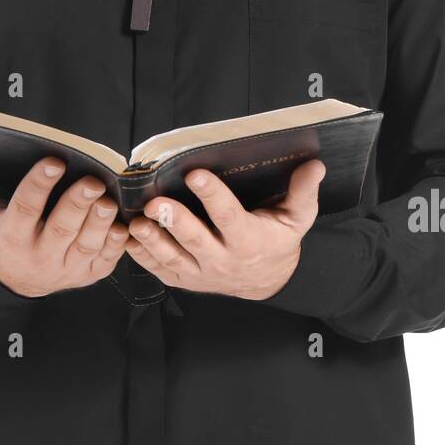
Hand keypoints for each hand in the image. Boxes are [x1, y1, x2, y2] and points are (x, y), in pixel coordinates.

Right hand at [0, 143, 128, 296]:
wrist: (13, 277)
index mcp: (8, 235)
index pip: (25, 209)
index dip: (40, 185)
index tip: (55, 160)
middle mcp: (38, 255)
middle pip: (61, 229)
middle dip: (77, 204)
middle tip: (93, 180)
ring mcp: (66, 269)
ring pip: (86, 245)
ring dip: (99, 222)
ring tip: (109, 198)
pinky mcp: (89, 275)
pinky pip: (106, 260)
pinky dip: (116, 243)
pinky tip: (123, 221)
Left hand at [125, 158, 325, 299]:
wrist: (267, 280)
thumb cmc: (278, 239)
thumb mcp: (297, 218)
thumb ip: (303, 192)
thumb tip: (315, 164)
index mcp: (249, 240)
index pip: (229, 216)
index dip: (212, 195)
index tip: (195, 173)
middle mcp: (223, 259)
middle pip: (196, 241)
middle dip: (175, 222)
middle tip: (155, 203)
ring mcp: (201, 273)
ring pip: (173, 259)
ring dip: (153, 241)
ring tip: (138, 222)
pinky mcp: (185, 280)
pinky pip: (160, 271)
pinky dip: (142, 257)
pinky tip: (128, 238)